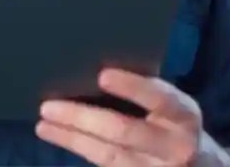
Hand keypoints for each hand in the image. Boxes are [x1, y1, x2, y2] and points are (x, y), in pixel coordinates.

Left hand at [37, 69, 229, 166]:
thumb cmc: (177, 126)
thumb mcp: (175, 109)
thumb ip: (149, 94)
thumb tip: (97, 71)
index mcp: (185, 115)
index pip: (160, 98)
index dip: (132, 86)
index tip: (102, 76)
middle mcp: (175, 146)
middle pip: (123, 131)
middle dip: (82, 118)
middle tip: (49, 106)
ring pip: (109, 155)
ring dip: (71, 138)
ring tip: (44, 124)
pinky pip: (107, 166)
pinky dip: (81, 150)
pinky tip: (60, 137)